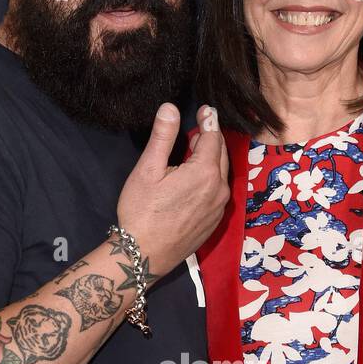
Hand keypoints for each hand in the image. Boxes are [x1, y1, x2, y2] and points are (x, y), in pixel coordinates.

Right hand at [116, 102, 229, 281]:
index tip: (205, 108)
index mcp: (205, 173)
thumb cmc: (142, 211)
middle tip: (197, 128)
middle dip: (211, 138)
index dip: (208, 120)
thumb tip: (170, 108)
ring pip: (220, 173)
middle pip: (221, 154)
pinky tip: (194, 179)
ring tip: (193, 151)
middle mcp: (219, 189)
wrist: (144, 255)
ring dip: (211, 159)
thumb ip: (163, 137)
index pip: (213, 137)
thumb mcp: (148, 170)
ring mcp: (219, 208)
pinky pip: (218, 191)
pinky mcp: (215, 221)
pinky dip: (210, 178)